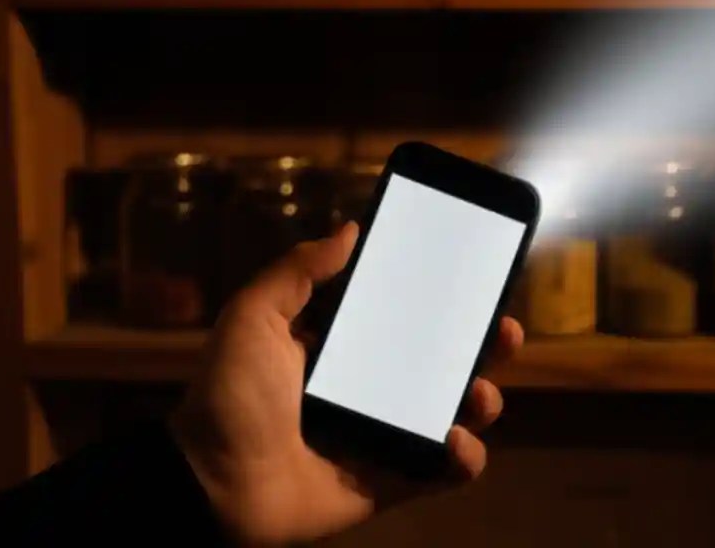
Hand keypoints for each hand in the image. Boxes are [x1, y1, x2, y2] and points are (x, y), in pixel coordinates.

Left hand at [170, 222, 523, 545]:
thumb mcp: (253, 317)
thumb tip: (350, 228)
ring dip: (481, 400)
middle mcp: (365, 389)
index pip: (400, 316)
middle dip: (481, 345)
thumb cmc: (228, 397)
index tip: (472, 279)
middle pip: (440, 362)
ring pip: (451, 414)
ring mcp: (380, 437)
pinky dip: (462, 459)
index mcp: (336, 348)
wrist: (210, 485)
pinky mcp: (388, 483)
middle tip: (504, 331)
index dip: (439, 300)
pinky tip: (454, 442)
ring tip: (480, 393)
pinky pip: (440, 471)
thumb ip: (297, 271)